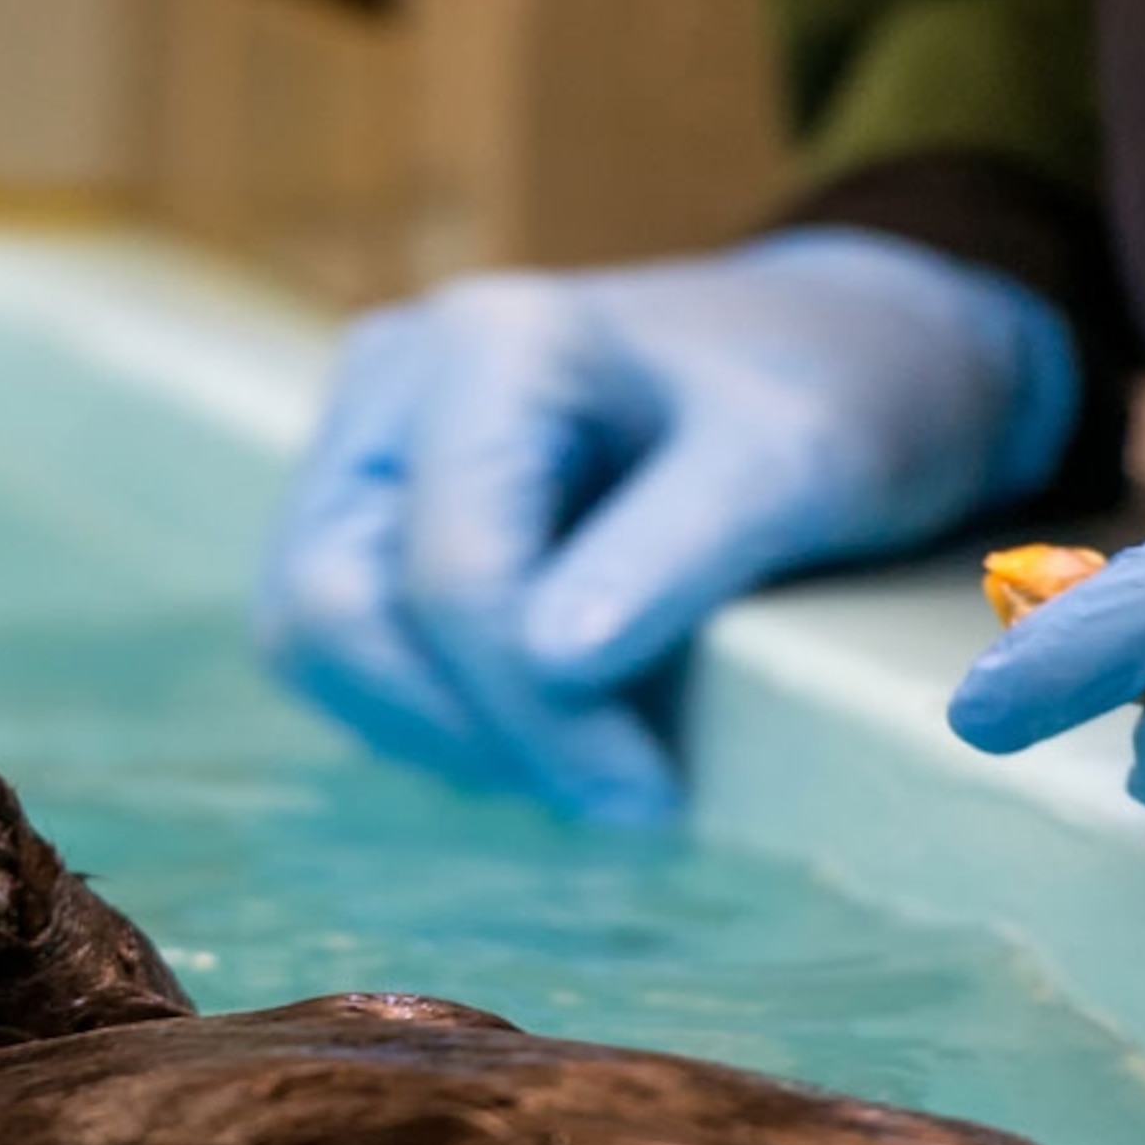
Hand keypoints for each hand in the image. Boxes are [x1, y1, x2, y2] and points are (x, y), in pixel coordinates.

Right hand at [255, 230, 1077, 821]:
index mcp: (492, 346)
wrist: (828, 356)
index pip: (452, 576)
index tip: (647, 799)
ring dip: (434, 731)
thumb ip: (675, 554)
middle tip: (609, 794)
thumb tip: (551, 666)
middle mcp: (394, 384)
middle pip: (332, 610)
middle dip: (464, 728)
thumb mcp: (797, 470)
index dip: (534, 712)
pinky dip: (427, 713)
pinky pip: (340, 649)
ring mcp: (361, 446)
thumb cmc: (831, 399)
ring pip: (313, 640)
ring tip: (581, 758)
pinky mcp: (360, 513)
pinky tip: (543, 724)